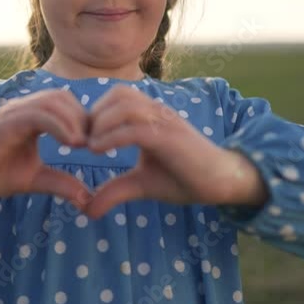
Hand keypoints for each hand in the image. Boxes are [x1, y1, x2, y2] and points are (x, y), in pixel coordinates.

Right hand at [0, 89, 93, 208]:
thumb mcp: (33, 179)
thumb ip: (60, 183)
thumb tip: (88, 199)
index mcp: (30, 116)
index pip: (65, 104)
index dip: (84, 120)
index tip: (96, 145)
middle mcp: (22, 108)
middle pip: (63, 96)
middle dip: (83, 117)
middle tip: (94, 144)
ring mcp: (13, 112)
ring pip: (53, 100)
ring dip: (74, 120)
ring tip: (83, 145)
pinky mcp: (5, 122)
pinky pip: (38, 114)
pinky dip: (59, 125)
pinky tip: (71, 144)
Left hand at [81, 86, 266, 219]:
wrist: (222, 182)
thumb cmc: (184, 179)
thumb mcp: (141, 184)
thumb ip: (114, 190)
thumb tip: (86, 210)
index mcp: (151, 116)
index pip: (117, 97)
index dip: (95, 113)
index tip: (81, 138)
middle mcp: (157, 112)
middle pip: (118, 94)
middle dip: (94, 114)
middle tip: (81, 141)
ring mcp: (165, 121)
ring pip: (124, 105)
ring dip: (100, 123)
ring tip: (90, 147)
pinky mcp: (169, 136)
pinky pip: (135, 128)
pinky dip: (111, 137)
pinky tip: (97, 151)